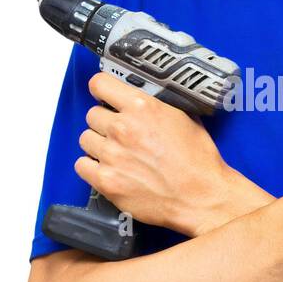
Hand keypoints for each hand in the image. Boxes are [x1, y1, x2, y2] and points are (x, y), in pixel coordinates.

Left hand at [73, 72, 236, 235]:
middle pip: (92, 114)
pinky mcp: (106, 180)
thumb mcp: (184, 118)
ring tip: (116, 152)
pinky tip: (108, 168)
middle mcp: (123, 128)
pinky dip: (91, 166)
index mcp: (142, 107)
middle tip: (119, 132)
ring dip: (98, 144)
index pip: (100, 84)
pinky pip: (81, 165)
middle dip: (104, 122)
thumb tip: (143, 101)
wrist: (201, 197)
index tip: (102, 94)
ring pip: (86, 139)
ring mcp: (112, 155)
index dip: (101, 89)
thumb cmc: (198, 162)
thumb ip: (156, 106)